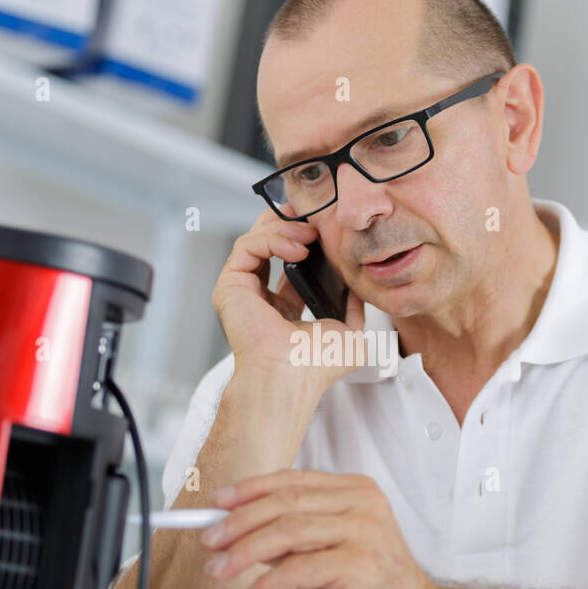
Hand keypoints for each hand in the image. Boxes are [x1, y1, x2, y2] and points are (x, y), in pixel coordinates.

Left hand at [199, 469, 445, 588]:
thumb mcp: (325, 556)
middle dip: (238, 522)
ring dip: (244, 552)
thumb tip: (237, 533)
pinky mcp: (361, 563)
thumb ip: (289, 541)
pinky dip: (265, 586)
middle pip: (285, 502)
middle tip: (210, 542)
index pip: (292, 480)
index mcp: (355, 491)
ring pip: (287, 531)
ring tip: (219, 571)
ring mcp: (364, 530)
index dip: (249, 490)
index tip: (216, 505)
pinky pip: (298, 569)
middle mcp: (362, 503)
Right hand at [211, 208, 365, 388]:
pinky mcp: (230, 287)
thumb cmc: (314, 367)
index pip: (286, 262)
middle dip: (288, 222)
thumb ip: (353, 310)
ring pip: (255, 240)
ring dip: (285, 228)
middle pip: (266, 244)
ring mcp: (241, 292)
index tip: (322, 226)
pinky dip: (272, 239)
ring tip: (311, 232)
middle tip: (311, 211)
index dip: (303, 238)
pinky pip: (247, 247)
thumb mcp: (348, 334)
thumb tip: (357, 290)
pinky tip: (297, 246)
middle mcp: (257, 298)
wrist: (291, 378)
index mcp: (281, 309)